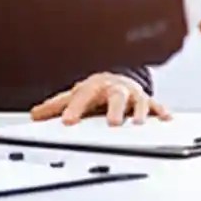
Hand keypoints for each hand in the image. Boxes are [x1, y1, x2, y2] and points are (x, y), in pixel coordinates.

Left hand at [29, 72, 170, 125]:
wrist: (118, 77)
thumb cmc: (95, 90)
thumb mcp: (74, 95)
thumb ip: (56, 106)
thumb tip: (34, 115)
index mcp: (94, 87)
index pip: (83, 97)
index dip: (75, 109)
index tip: (68, 122)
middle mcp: (115, 89)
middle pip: (116, 96)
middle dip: (115, 109)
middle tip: (112, 124)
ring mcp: (132, 95)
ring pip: (138, 101)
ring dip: (139, 112)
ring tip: (138, 123)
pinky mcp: (146, 101)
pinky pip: (156, 106)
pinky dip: (161, 111)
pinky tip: (166, 118)